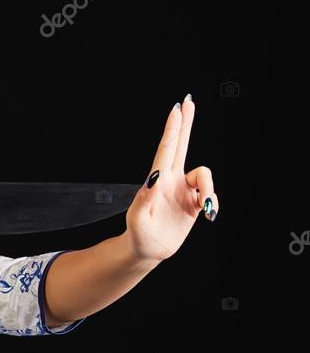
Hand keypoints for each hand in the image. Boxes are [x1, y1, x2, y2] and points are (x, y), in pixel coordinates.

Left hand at [124, 95, 218, 261]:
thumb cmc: (138, 234)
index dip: (172, 129)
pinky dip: (214, 202)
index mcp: (156, 180)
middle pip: (181, 146)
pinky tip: (209, 212)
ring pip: (205, 176)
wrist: (147, 250)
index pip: (166, 149)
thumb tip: (154, 177)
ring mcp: (182, 191)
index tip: (176, 109)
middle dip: (185, 124)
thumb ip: (145, 198)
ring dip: (210, 189)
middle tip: (188, 101)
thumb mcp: (138, 218)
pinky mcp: (193, 203)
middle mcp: (171, 180)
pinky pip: (210, 195)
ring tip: (207, 207)